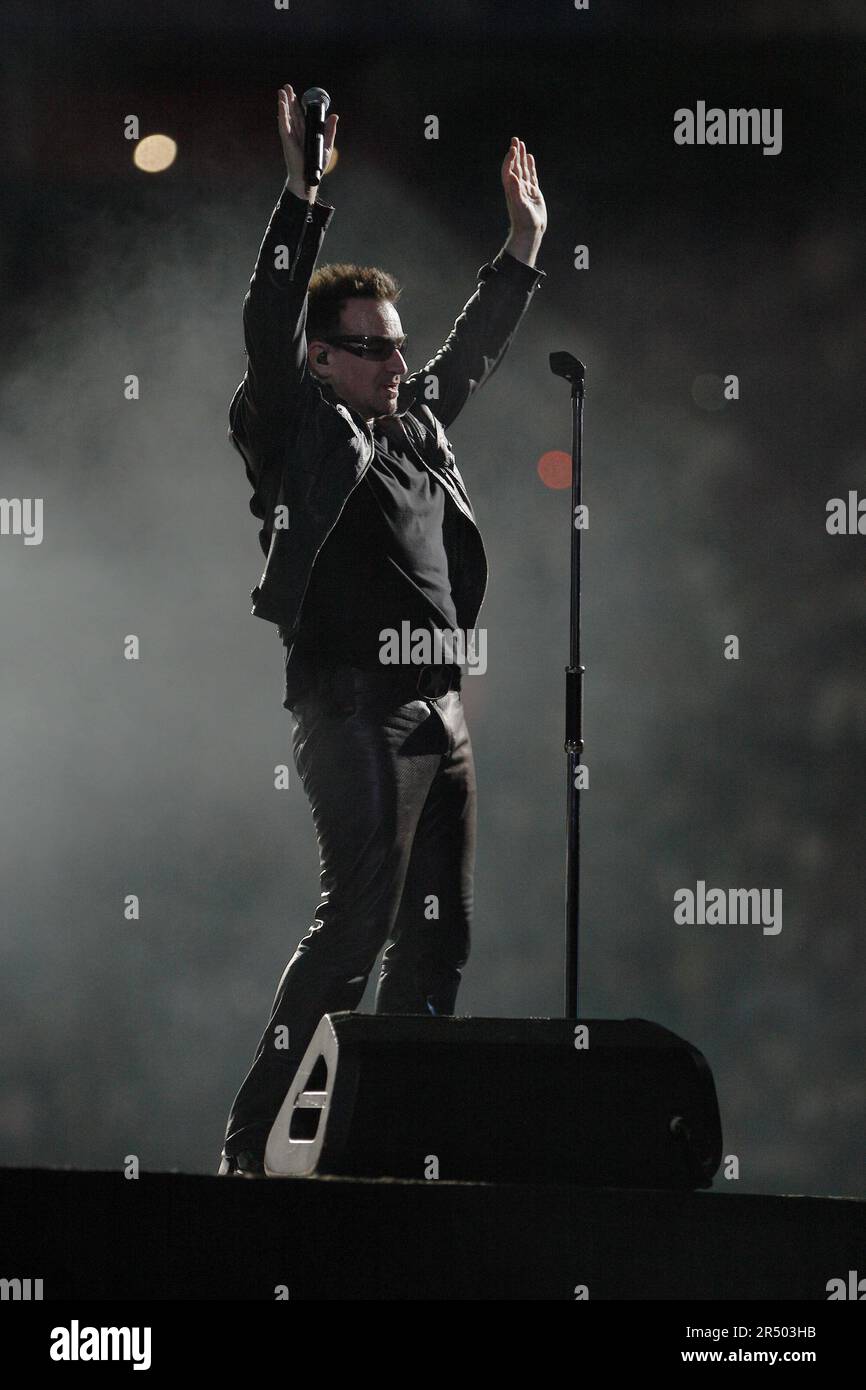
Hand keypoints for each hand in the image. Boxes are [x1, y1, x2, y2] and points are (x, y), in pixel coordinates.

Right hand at [277, 84, 338, 199]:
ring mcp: (291, 136)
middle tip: (286, 86)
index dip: (299, 104)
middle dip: (290, 99)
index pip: (301, 116)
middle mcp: (297, 133)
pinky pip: (284, 125)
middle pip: (293, 113)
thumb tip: (334, 115)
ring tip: (281, 91)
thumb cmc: (316, 165)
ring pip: (287, 116)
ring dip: (284, 103)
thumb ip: (329, 130)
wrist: (309, 178)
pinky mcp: (287, 140)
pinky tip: (281, 105)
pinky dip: (282, 114)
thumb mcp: (326, 145)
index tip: (297, 94)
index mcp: (305, 133)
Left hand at [501, 137, 546, 264]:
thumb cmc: (524, 221)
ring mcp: (525, 189)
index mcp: (512, 189)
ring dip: (522, 157)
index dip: (510, 159)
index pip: (509, 170)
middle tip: (515, 139)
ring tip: (522, 144)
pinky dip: (530, 166)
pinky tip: (530, 158)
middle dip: (515, 153)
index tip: (513, 148)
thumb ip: (515, 190)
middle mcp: (517, 187)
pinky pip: (531, 176)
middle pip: (515, 166)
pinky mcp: (533, 193)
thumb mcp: (520, 205)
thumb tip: (512, 175)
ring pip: (523, 169)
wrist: (530, 232)